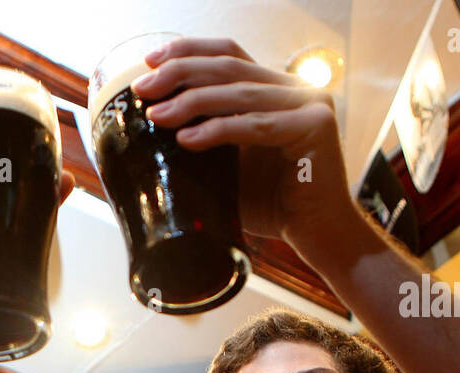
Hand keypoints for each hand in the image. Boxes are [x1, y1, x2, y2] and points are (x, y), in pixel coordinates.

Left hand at [130, 37, 357, 260]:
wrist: (316, 235)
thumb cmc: (270, 204)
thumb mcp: (226, 166)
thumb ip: (201, 141)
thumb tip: (144, 134)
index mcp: (273, 89)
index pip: (229, 55)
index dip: (189, 51)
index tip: (150, 60)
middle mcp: (294, 89)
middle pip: (230, 67)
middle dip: (181, 73)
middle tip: (143, 88)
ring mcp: (309, 104)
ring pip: (240, 94)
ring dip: (192, 101)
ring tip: (157, 115)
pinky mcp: (316, 126)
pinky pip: (257, 126)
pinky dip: (219, 130)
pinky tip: (186, 138)